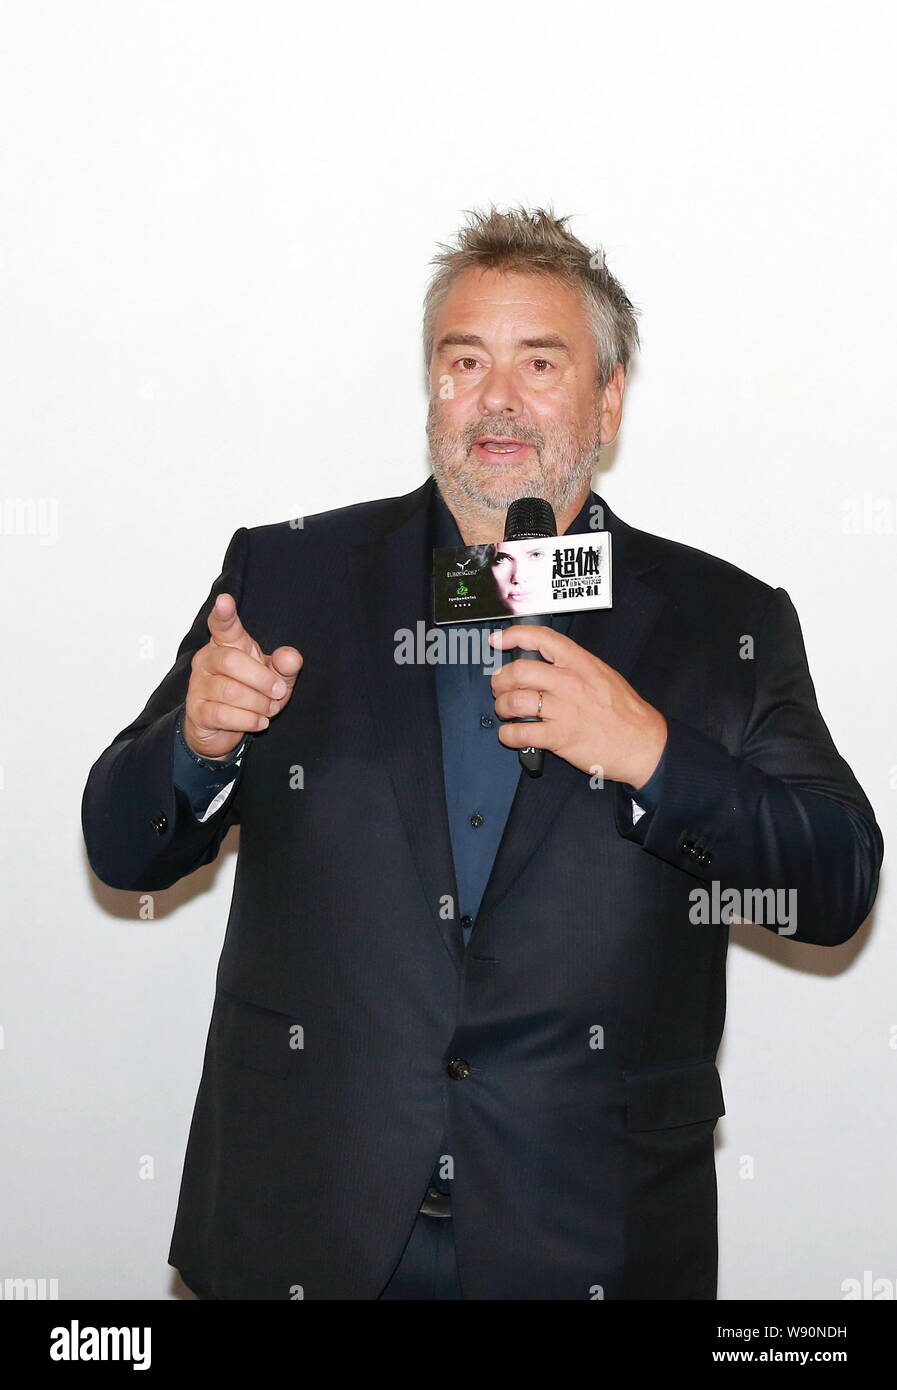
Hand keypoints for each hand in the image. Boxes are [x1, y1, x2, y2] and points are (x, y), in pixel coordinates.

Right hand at [182, 593, 302, 759]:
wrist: (225, 729)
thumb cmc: (250, 694)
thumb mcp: (275, 678)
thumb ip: (285, 666)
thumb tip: (291, 657)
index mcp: (227, 644)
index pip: (222, 625)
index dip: (224, 613)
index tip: (225, 600)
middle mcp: (207, 660)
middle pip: (231, 661)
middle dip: (261, 679)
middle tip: (279, 691)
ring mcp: (198, 685)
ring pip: (229, 691)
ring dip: (258, 703)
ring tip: (268, 709)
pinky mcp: (196, 711)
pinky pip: (223, 715)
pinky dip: (248, 720)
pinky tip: (259, 722)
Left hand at [489, 624, 666, 786]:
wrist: (643, 744)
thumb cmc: (624, 712)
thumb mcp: (602, 675)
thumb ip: (573, 666)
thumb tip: (542, 661)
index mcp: (581, 663)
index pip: (541, 638)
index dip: (514, 635)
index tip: (498, 640)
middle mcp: (570, 682)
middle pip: (518, 671)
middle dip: (500, 680)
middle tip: (500, 688)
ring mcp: (564, 710)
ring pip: (514, 701)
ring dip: (502, 707)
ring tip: (505, 712)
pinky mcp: (560, 737)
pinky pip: (521, 733)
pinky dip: (508, 735)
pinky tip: (511, 734)